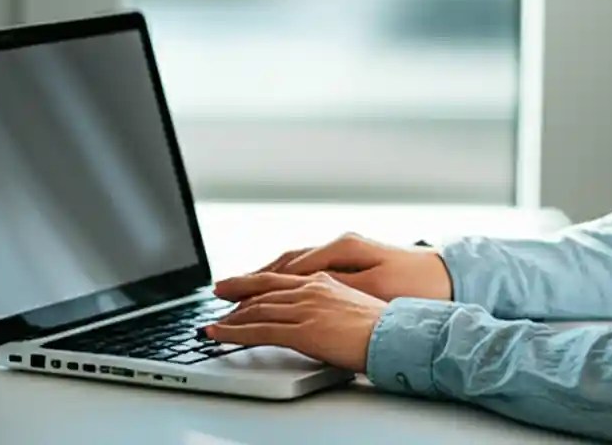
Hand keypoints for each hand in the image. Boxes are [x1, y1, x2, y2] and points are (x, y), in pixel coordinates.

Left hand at [205, 271, 385, 372]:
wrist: (397, 335)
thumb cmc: (384, 324)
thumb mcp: (355, 302)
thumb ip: (333, 301)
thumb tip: (322, 311)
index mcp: (325, 279)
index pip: (283, 277)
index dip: (258, 280)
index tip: (242, 283)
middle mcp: (312, 288)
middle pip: (265, 288)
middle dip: (238, 291)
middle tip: (218, 292)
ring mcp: (305, 308)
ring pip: (258, 308)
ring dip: (232, 316)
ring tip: (214, 322)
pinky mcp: (302, 330)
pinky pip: (260, 331)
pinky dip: (234, 333)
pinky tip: (220, 336)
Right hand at [231, 232, 451, 301]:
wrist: (449, 277)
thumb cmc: (416, 283)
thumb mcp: (374, 286)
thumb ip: (334, 284)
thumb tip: (300, 283)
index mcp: (342, 248)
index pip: (287, 268)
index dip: (257, 282)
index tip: (231, 294)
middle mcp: (340, 244)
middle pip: (286, 261)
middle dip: (253, 276)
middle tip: (222, 288)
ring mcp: (346, 250)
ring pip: (295, 262)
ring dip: (268, 274)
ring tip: (241, 286)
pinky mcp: (353, 260)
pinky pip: (308, 266)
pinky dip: (287, 274)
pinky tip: (278, 283)